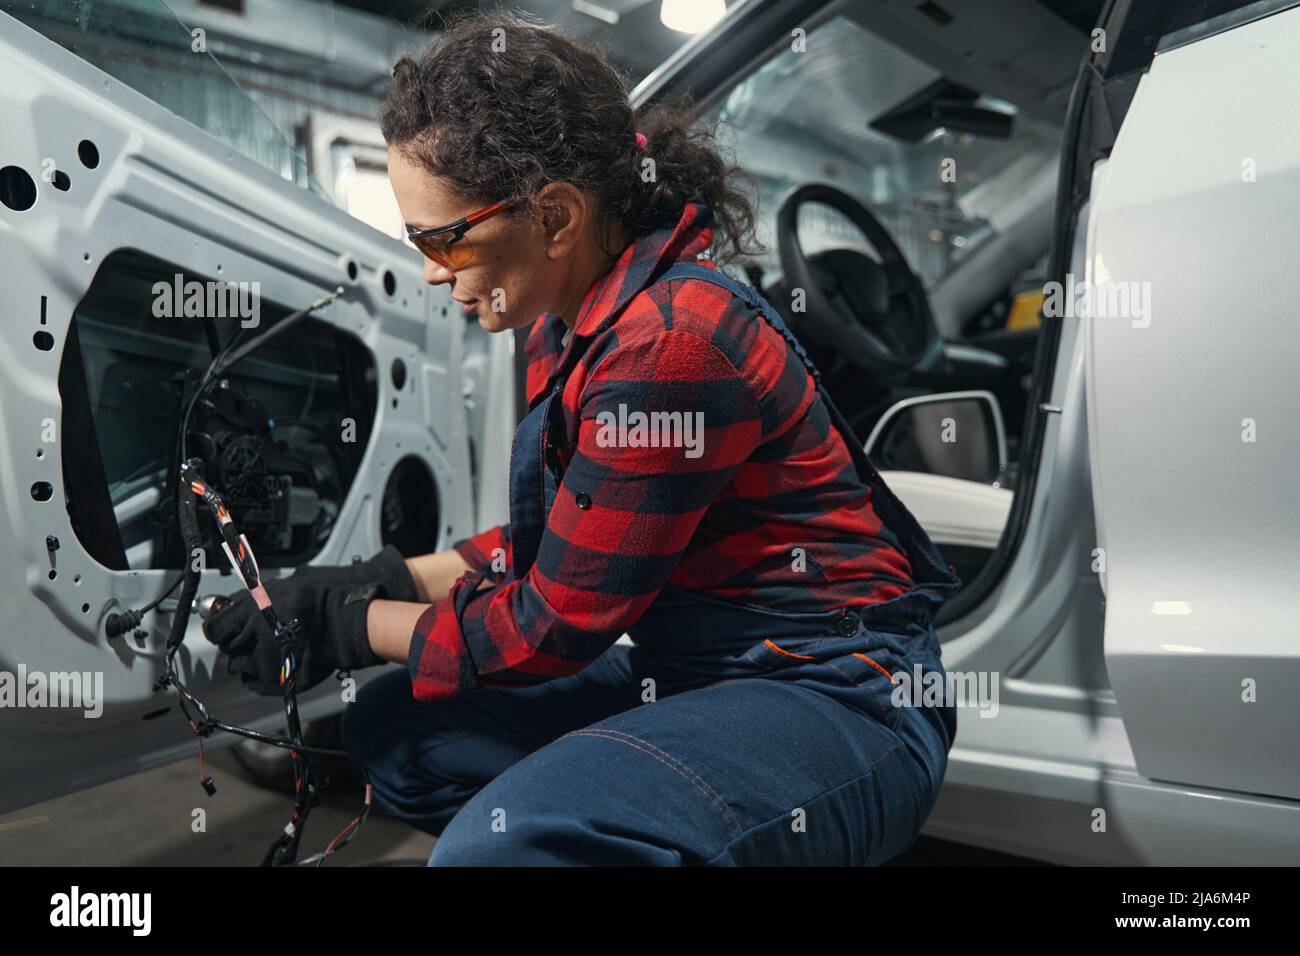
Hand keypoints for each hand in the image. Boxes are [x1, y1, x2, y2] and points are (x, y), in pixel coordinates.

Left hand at [203, 546, 413, 694]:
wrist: (346, 624)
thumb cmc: (322, 603)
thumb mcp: (284, 587)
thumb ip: (257, 597)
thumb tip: (235, 604)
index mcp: (252, 609)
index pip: (216, 626)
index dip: (221, 629)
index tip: (227, 630)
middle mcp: (253, 633)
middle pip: (227, 647)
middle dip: (238, 645)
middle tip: (257, 640)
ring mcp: (262, 658)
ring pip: (238, 665)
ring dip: (249, 661)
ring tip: (270, 654)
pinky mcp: (272, 678)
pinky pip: (252, 682)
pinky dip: (259, 678)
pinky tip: (275, 667)